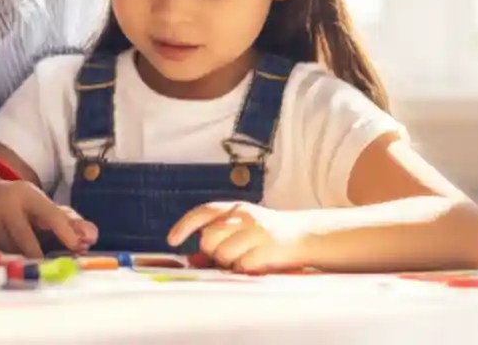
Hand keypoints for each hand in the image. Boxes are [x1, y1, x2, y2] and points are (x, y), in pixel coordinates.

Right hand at [0, 179, 97, 257]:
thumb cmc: (15, 205)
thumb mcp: (38, 205)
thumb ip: (66, 221)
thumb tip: (92, 237)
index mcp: (25, 194)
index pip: (49, 213)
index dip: (65, 231)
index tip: (78, 247)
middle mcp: (4, 205)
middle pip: (26, 242)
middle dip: (39, 257)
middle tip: (50, 269)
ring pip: (11, 253)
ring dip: (21, 260)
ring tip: (23, 257)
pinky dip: (5, 261)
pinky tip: (6, 256)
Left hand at [168, 202, 309, 273]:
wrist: (305, 235)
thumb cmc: (267, 234)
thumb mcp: (243, 226)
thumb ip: (220, 235)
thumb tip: (192, 258)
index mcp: (236, 208)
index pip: (203, 212)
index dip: (184, 225)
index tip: (172, 240)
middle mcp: (245, 216)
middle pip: (209, 238)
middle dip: (211, 252)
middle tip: (225, 256)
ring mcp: (256, 232)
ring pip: (223, 255)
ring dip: (228, 263)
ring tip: (244, 258)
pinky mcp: (267, 250)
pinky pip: (241, 267)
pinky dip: (243, 270)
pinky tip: (255, 264)